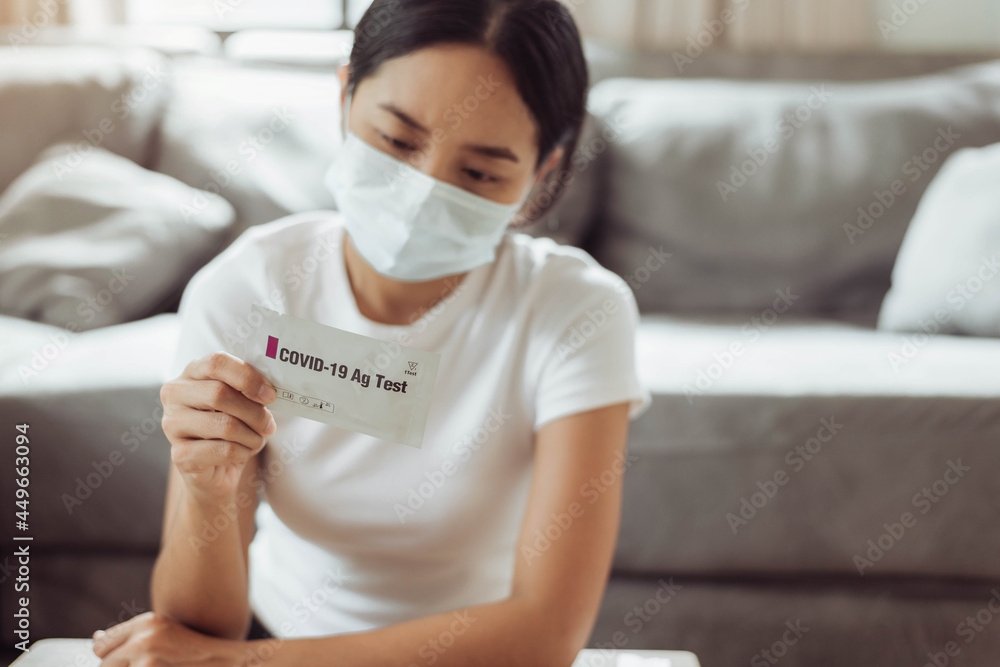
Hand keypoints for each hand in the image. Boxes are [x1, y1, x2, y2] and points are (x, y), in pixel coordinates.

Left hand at [91, 611, 248, 664]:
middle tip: (150, 664)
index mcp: (147, 622)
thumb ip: (134, 638)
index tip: (121, 663)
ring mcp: (147, 661)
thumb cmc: (200, 653)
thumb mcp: (167, 635)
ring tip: (163, 665)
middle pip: (104, 665)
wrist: (231, 663)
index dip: (109, 659)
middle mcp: (144, 638)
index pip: (102, 645)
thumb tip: (96, 639)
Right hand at [160, 351, 277, 503]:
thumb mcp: (239, 401)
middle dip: (254, 412)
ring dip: (252, 435)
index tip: (270, 395)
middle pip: (220, 394)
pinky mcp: (180, 455)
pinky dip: (244, 452)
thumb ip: (249, 389)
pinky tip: (243, 453)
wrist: (214, 468)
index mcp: (192, 373)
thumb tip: (269, 392)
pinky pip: (224, 450)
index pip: (216, 362)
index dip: (247, 377)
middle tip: (269, 424)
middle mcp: (175, 395)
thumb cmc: (229, 426)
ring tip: (257, 440)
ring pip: (225, 424)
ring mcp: (172, 425)